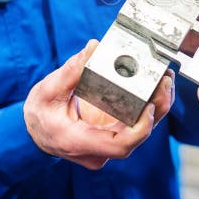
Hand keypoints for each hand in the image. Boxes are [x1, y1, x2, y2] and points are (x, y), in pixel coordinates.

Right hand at [24, 40, 174, 169]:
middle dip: (156, 110)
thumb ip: (71, 71)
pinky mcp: (112, 137)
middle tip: (164, 80)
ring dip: (156, 107)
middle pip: (136, 137)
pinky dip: (148, 107)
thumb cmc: (39, 115)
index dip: (140, 130)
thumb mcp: (48, 91)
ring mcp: (106, 146)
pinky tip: (155, 86)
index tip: (150, 107)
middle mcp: (97, 151)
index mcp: (79, 142)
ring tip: (164, 78)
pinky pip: (135, 125)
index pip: (119, 146)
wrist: (34, 133)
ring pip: (139, 131)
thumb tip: (93, 48)